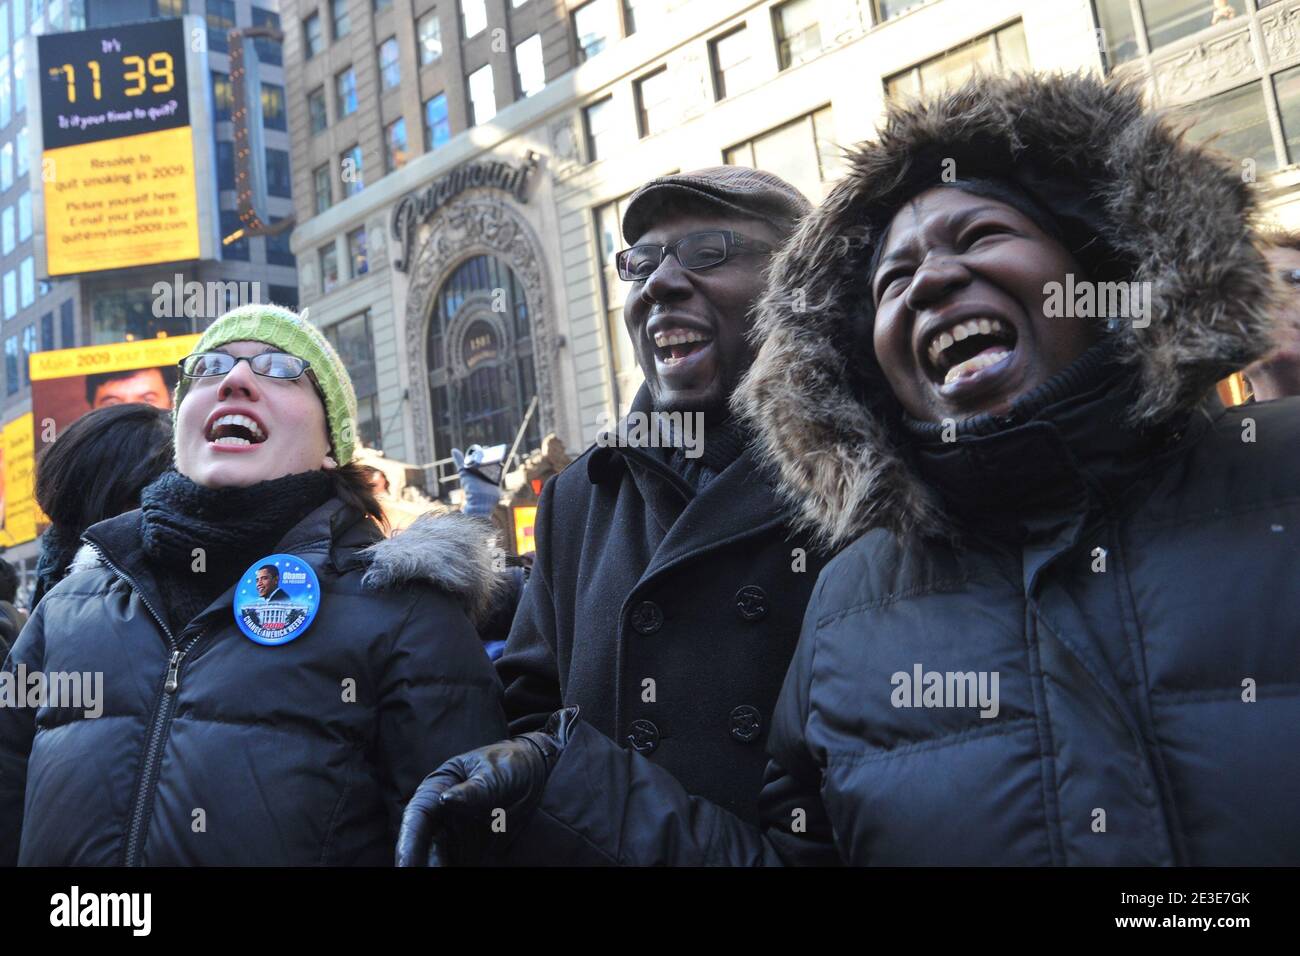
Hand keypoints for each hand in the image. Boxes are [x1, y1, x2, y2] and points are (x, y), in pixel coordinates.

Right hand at [395, 707, 577, 865]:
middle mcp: (441, 815)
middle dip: (420, 863)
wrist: (534, 774)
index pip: (418, 816)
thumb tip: (446, 799)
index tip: (406, 864)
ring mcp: (454, 834)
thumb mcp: (494, 772)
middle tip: (417, 875)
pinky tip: (460, 871)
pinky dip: (455, 869)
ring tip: (443, 875)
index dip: (409, 841)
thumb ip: (474, 789)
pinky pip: (458, 862)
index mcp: (438, 789)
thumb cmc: (510, 764)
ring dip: (437, 868)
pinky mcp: (470, 848)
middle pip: (424, 845)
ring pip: (438, 859)